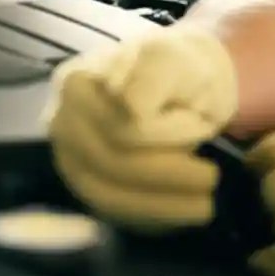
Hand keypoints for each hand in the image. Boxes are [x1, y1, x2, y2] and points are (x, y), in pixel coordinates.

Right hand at [44, 25, 238, 232]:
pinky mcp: (85, 189)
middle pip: (113, 164)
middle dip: (170, 174)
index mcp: (76, 84)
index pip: (123, 127)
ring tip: (207, 205)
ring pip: (110, 197)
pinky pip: (114, 215)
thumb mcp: (175, 57)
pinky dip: (153, 218)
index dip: (170, 134)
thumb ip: (154, 75)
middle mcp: (62, 123)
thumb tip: (131, 109)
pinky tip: (184, 213)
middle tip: (213, 176)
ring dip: (164, 205)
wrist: (182, 85)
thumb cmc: (180, 70)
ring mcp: (69, 159)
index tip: (203, 126)